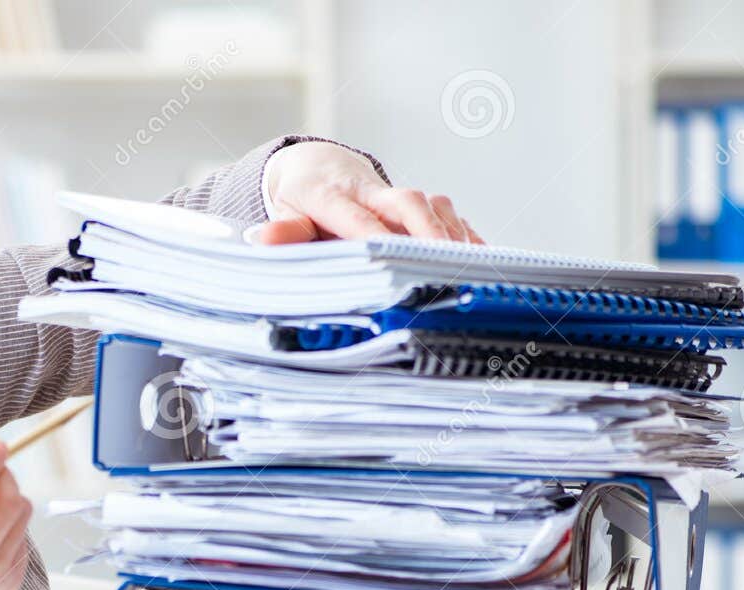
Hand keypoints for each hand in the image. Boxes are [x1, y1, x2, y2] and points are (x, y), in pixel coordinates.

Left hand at [257, 140, 483, 244]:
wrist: (317, 166)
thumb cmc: (300, 201)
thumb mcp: (283, 214)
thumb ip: (282, 231)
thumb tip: (264, 238)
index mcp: (332, 195)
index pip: (356, 217)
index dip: (374, 236)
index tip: (390, 259)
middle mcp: (370, 191)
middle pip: (407, 201)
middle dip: (427, 230)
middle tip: (443, 261)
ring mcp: (397, 194)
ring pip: (433, 205)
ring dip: (451, 235)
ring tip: (466, 268)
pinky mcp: (417, 202)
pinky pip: (448, 215)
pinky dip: (466, 236)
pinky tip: (480, 261)